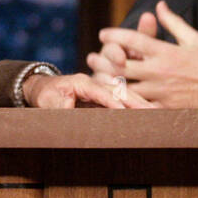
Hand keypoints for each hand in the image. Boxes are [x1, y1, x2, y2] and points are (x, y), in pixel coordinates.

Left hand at [22, 72, 154, 108]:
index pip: (101, 92)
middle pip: (118, 89)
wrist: (41, 88)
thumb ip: (60, 108)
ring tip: (155, 114)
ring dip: (139, 103)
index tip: (126, 112)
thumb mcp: (48, 102)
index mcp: (81, 82)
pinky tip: (147, 114)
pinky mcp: (101, 96)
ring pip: (123, 93)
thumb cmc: (44, 96)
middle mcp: (93, 83)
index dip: (113, 102)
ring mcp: (99, 88)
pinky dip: (134, 106)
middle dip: (135, 101)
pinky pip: (120, 99)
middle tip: (151, 112)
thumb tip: (70, 115)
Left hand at [93, 1, 197, 107]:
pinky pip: (136, 107)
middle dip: (102, 59)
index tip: (103, 33)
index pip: (133, 40)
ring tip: (96, 78)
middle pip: (120, 65)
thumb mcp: (194, 38)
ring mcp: (159, 91)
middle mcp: (159, 71)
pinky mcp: (163, 108)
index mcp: (165, 52)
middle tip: (92, 57)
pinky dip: (122, 103)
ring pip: (123, 87)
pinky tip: (111, 99)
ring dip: (107, 82)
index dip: (114, 35)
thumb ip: (173, 22)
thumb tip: (159, 5)